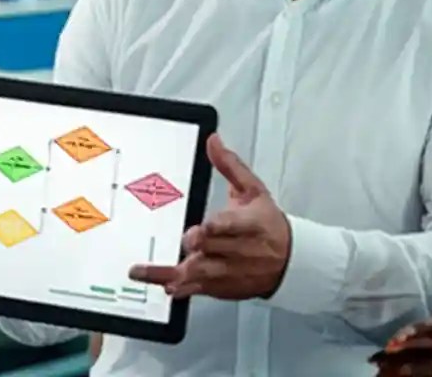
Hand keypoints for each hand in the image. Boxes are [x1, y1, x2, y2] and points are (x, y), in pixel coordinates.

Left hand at [128, 134, 290, 299]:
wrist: (287, 262)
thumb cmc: (268, 224)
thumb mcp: (253, 190)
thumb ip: (230, 166)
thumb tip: (214, 142)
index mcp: (250, 224)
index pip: (234, 225)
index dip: (219, 227)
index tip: (206, 226)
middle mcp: (239, 250)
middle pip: (214, 249)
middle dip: (199, 245)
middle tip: (185, 241)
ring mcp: (228, 271)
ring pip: (201, 273)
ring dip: (175, 272)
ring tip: (144, 272)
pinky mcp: (220, 287)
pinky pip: (198, 290)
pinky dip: (181, 289)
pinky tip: (165, 287)